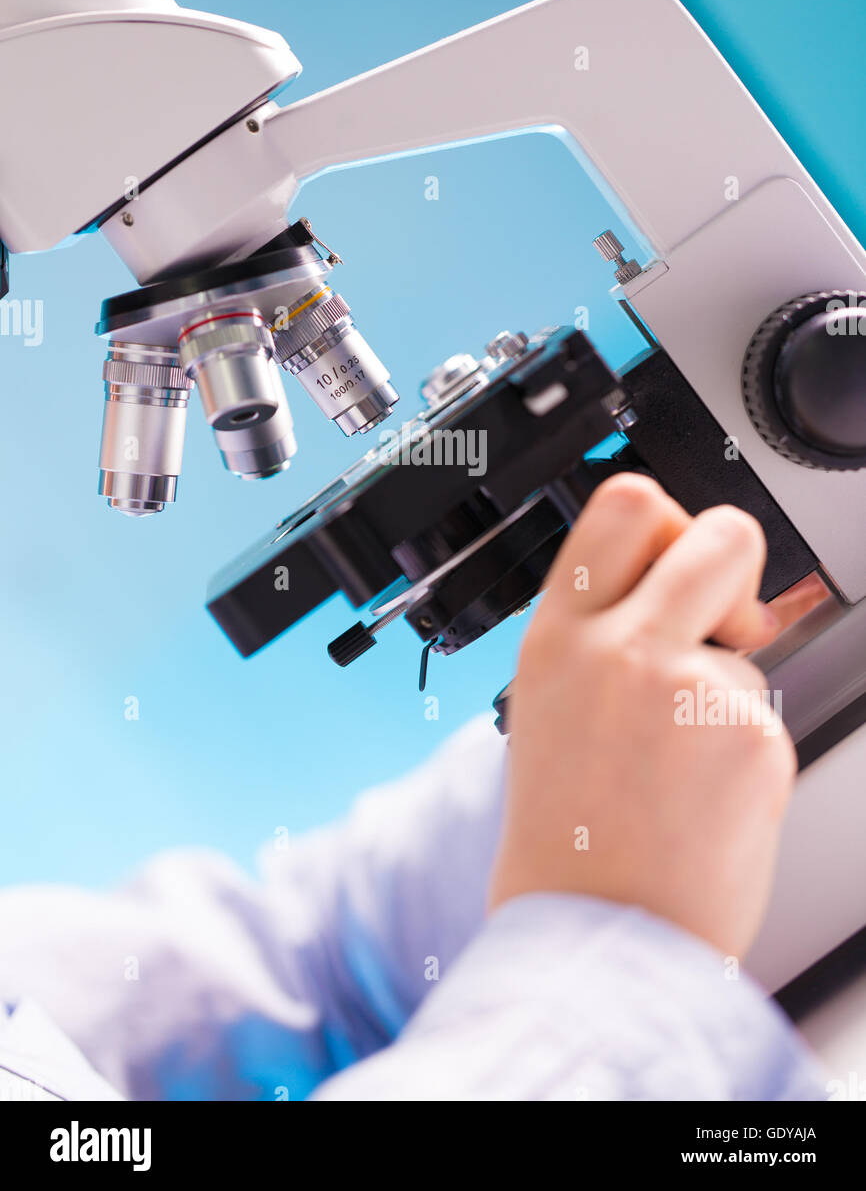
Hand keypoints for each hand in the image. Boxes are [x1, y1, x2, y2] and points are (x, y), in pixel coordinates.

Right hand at [488, 474, 796, 957]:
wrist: (591, 933)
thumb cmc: (567, 835)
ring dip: (726, 691)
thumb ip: (599, 633)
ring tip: (676, 763)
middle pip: (722, 535)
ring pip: (746, 648)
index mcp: (559, 636)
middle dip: (736, 566)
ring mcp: (692, 692)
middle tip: (723, 617)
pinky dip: (744, 754)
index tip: (675, 552)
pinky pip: (764, 719)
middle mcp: (623, 649)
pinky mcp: (753, 740)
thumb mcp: (547, 704)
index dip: (669, 518)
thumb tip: (680, 589)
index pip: (629, 504)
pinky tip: (700, 796)